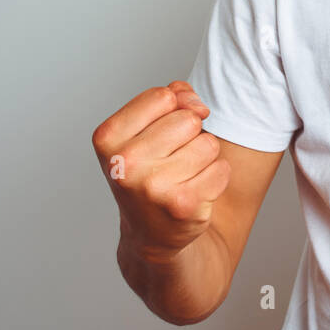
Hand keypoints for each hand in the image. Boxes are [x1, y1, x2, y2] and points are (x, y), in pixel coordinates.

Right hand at [91, 81, 231, 263]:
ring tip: (182, 176)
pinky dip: (215, 178)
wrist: (150, 233)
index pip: (163, 96)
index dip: (174, 108)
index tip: (163, 130)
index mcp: (108, 138)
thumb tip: (197, 104)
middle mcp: (126, 163)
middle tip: (171, 159)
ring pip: (208, 144)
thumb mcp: (143, 128)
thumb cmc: (149, 171)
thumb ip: (170, 97)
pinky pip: (222, 169)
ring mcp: (153, 186)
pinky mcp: (183, 205)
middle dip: (190, 135)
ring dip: (203, 157)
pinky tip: (193, 192)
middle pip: (188, 119)